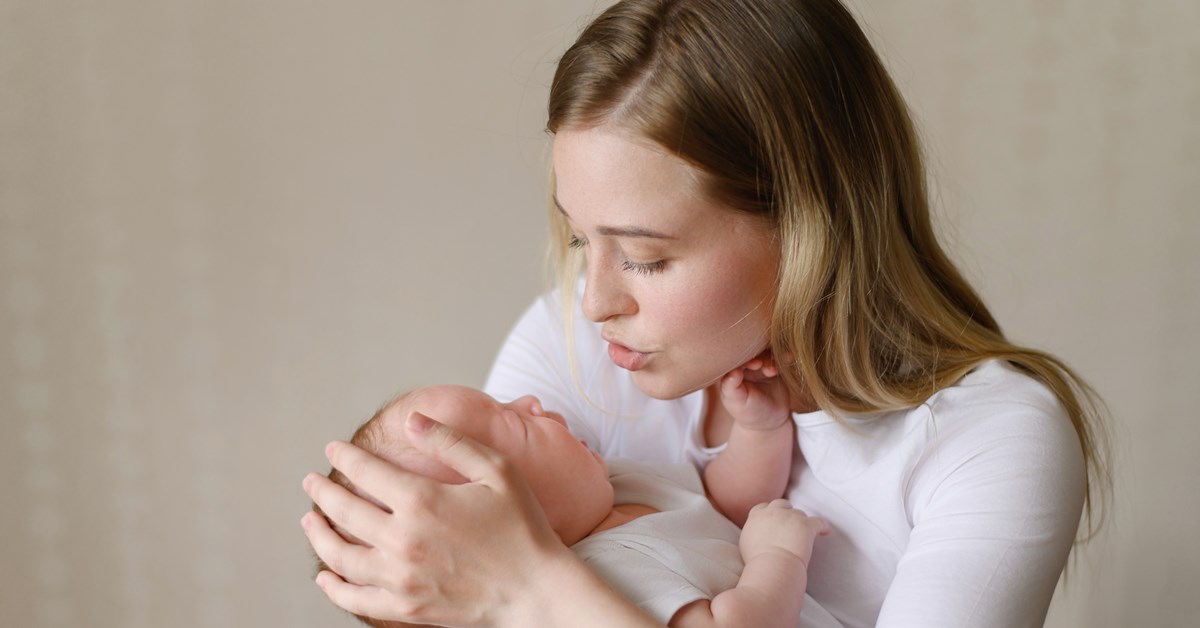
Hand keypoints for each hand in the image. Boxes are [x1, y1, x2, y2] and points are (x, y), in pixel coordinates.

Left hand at [301, 412, 565, 626]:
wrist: (537, 591)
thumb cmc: (523, 527)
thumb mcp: (497, 470)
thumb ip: (451, 442)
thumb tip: (413, 420)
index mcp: (423, 500)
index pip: (366, 472)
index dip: (345, 457)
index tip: (332, 449)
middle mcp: (403, 539)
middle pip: (344, 511)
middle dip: (323, 492)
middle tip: (311, 481)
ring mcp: (400, 578)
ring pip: (339, 555)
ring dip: (319, 534)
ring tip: (311, 520)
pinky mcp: (405, 608)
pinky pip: (354, 599)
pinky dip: (333, 586)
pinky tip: (325, 574)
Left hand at [719, 352, 790, 430]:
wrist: (768, 421)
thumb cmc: (748, 412)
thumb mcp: (738, 402)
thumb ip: (731, 387)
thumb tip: (733, 371)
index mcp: (732, 371)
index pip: (735, 358)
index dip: (745, 358)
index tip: (754, 364)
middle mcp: (745, 365)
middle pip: (752, 352)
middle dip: (760, 357)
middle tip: (765, 367)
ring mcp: (760, 364)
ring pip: (766, 353)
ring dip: (771, 358)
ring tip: (774, 371)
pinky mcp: (775, 365)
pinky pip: (779, 357)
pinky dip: (785, 356)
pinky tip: (789, 358)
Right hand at [739, 499, 828, 566]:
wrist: (772, 565)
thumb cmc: (757, 561)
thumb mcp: (746, 542)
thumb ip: (752, 531)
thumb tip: (756, 533)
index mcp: (757, 515)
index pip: (764, 507)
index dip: (770, 513)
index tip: (774, 520)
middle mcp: (773, 512)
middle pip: (782, 504)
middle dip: (786, 512)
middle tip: (790, 524)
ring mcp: (791, 517)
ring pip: (799, 514)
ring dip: (801, 522)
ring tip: (804, 534)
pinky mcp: (806, 525)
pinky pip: (818, 522)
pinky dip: (822, 526)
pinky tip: (825, 532)